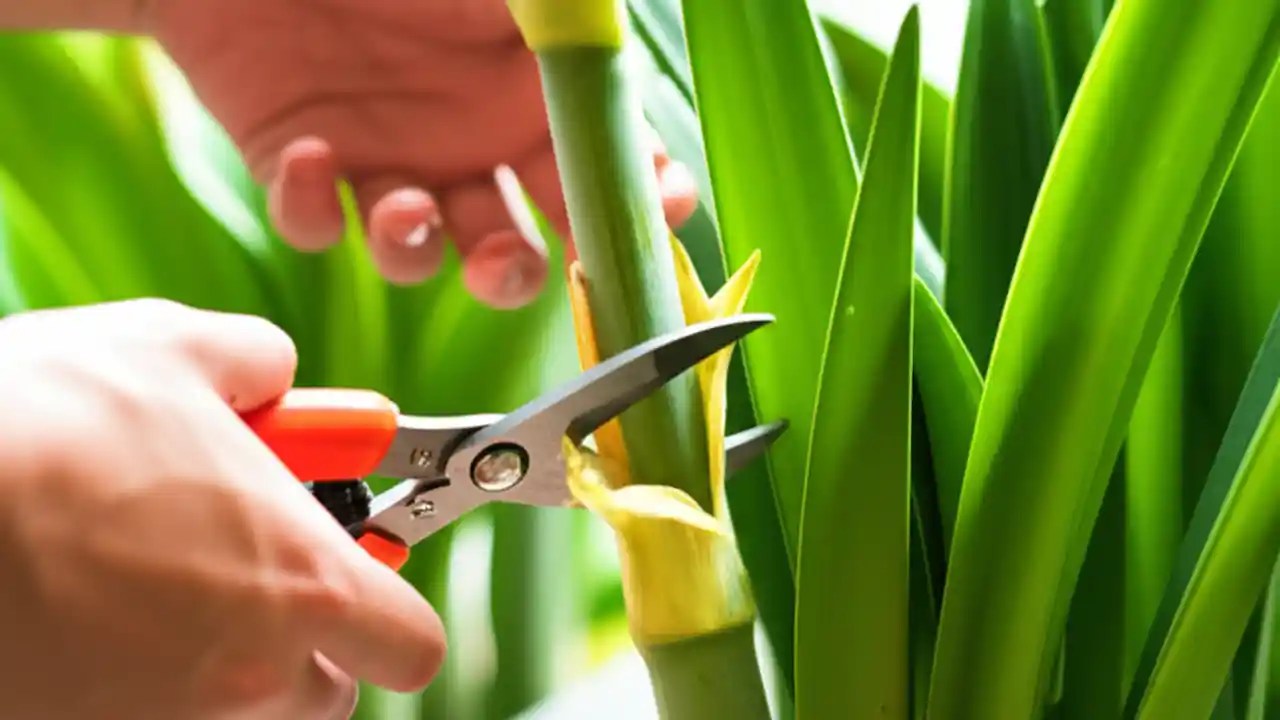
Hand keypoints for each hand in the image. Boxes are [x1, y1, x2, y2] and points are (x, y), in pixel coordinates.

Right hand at [0, 300, 444, 719]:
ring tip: (154, 586)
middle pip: (326, 688)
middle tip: (240, 569)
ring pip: (242, 713)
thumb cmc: (38, 425)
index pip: (410, 645)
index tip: (358, 569)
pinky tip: (92, 619)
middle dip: (302, 636)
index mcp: (300, 580)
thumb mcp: (169, 347)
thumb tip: (279, 376)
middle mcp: (249, 673)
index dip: (391, 607)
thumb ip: (259, 364)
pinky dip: (144, 686)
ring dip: (224, 662)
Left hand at [146, 0, 698, 307]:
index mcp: (526, 91)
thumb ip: (559, 12)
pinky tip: (312, 156)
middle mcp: (466, 141)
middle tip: (505, 263)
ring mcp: (387, 160)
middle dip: (519, 273)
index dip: (639, 200)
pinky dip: (312, 209)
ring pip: (419, 257)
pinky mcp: (305, 170)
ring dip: (417, 252)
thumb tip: (609, 35)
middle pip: (514, 245)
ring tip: (403, 208)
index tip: (655, 212)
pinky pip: (314, 225)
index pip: (605, 165)